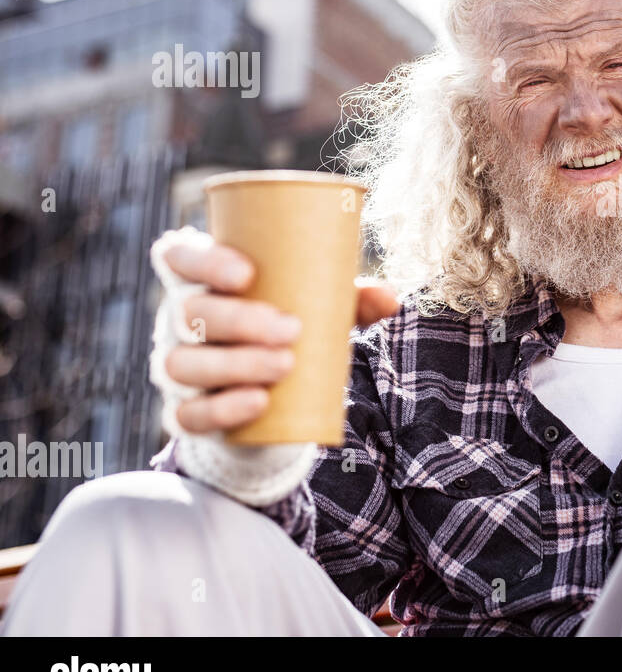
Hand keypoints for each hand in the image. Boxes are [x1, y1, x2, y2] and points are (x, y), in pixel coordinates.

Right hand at [160, 238, 398, 435]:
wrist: (275, 402)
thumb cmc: (292, 331)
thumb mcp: (321, 310)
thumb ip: (353, 300)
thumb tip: (391, 299)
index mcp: (204, 281)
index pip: (178, 257)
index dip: (202, 261)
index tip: (246, 273)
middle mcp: (180, 320)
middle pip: (188, 312)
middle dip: (238, 320)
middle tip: (291, 328)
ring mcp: (179, 367)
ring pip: (183, 362)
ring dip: (235, 363)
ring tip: (285, 364)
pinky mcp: (185, 413)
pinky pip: (187, 414)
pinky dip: (223, 408)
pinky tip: (258, 402)